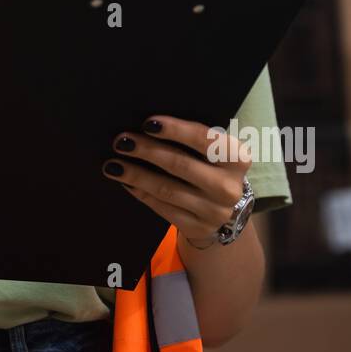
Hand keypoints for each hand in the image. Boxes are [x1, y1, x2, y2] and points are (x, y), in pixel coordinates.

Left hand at [102, 116, 250, 246]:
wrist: (223, 209)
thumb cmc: (211, 167)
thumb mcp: (214, 151)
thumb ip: (193, 138)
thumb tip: (149, 125)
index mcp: (237, 158)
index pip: (205, 139)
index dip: (175, 130)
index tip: (147, 123)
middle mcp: (229, 186)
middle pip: (181, 165)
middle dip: (147, 151)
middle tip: (121, 141)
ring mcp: (214, 211)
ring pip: (167, 189)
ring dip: (136, 175)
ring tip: (113, 164)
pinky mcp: (197, 228)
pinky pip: (162, 208)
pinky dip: (141, 193)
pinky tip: (126, 182)